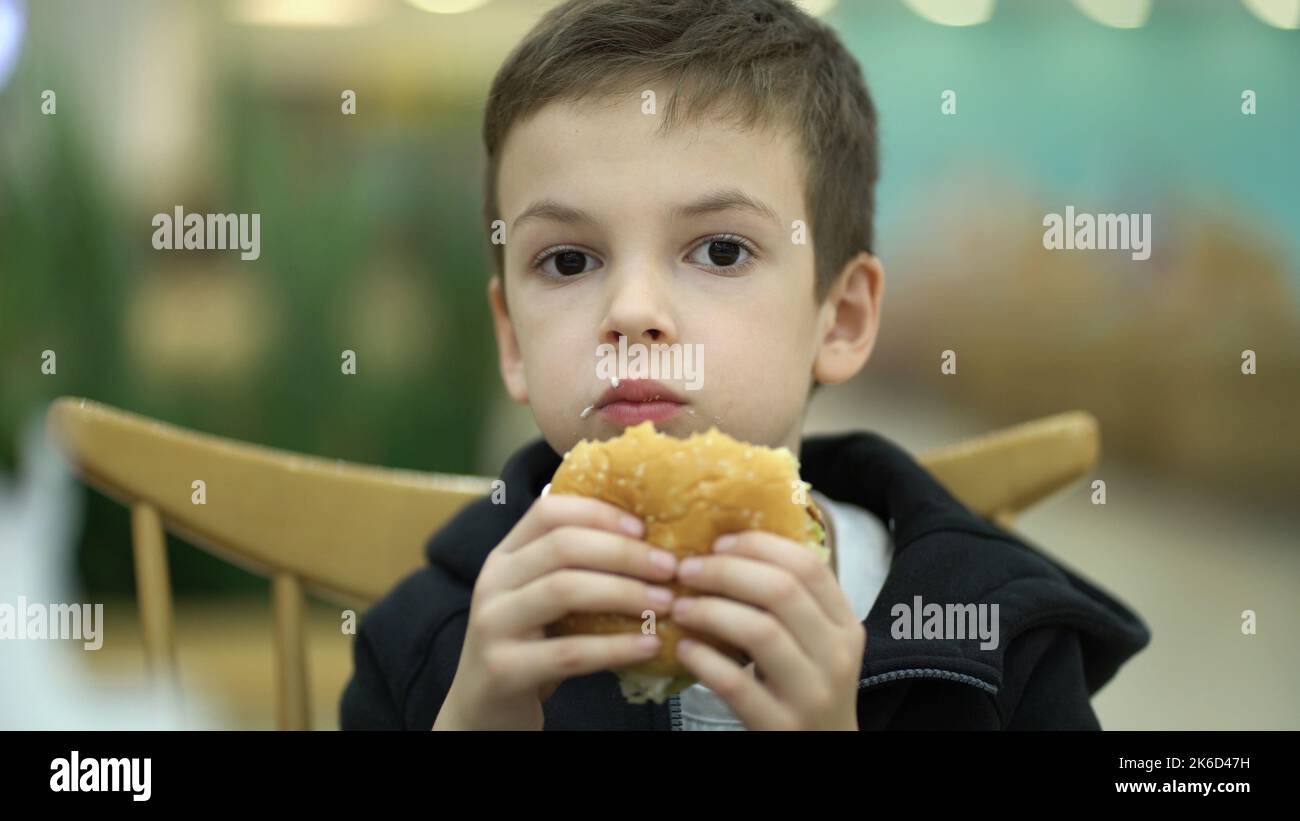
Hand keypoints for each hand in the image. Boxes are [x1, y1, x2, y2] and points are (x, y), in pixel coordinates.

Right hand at [434, 495, 676, 729]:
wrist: (483, 710)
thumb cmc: (528, 647)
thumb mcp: (542, 600)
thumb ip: (575, 569)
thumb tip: (649, 542)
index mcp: (505, 556)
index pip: (549, 512)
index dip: (599, 513)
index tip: (645, 529)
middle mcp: (493, 581)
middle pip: (563, 546)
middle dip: (624, 553)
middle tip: (669, 568)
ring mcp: (493, 624)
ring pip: (564, 590)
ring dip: (625, 593)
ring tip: (666, 604)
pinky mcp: (503, 669)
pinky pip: (569, 652)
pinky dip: (616, 647)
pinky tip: (650, 645)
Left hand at [669, 531, 865, 729]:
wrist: (824, 751)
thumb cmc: (807, 686)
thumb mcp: (815, 641)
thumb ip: (789, 602)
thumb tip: (728, 547)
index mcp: (845, 624)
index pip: (810, 566)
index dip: (760, 545)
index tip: (718, 542)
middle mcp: (837, 654)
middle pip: (782, 590)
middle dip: (725, 571)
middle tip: (687, 569)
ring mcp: (812, 692)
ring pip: (760, 632)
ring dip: (711, 611)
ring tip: (681, 607)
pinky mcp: (781, 724)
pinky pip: (737, 683)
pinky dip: (704, 660)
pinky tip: (685, 648)